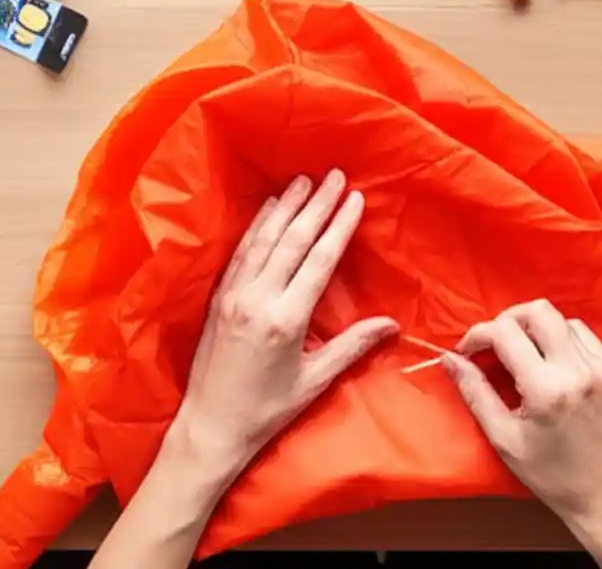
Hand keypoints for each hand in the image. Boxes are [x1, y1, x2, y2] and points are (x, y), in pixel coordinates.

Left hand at [171, 170, 397, 477]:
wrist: (211, 425)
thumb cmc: (267, 411)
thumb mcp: (315, 381)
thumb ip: (352, 347)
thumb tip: (391, 324)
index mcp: (285, 320)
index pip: (318, 261)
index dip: (338, 226)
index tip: (353, 198)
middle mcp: (257, 299)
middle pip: (292, 241)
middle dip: (316, 205)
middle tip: (333, 175)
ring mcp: (234, 295)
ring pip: (264, 240)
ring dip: (285, 207)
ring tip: (304, 181)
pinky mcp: (218, 297)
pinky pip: (241, 252)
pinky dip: (257, 226)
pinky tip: (269, 208)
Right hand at [442, 300, 601, 523]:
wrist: (600, 491)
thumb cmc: (548, 472)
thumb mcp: (503, 437)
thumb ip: (475, 392)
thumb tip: (450, 358)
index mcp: (547, 389)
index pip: (506, 333)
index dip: (478, 334)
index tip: (467, 351)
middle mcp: (577, 370)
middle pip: (538, 311)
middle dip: (507, 319)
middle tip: (493, 343)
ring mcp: (600, 367)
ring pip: (559, 318)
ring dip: (533, 328)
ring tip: (520, 352)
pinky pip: (581, 333)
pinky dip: (558, 336)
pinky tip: (547, 358)